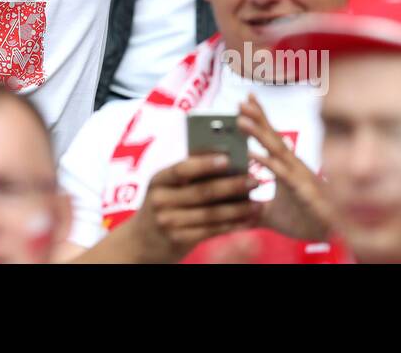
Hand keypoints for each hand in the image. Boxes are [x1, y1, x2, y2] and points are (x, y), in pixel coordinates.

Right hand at [125, 153, 257, 261]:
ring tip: (258, 203)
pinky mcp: (178, 240)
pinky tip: (247, 220)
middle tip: (255, 180)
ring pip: (210, 214)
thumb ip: (189, 175)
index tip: (229, 157)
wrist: (142, 242)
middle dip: (232, 185)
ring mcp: (168, 222)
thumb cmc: (163, 206)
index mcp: (158, 180)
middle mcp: (160, 200)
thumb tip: (225, 158)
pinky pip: (210, 231)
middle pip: (202, 192)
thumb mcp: (166, 187)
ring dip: (238, 209)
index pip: (182, 169)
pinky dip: (231, 225)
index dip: (205, 163)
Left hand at [238, 95, 334, 240]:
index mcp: (285, 167)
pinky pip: (282, 174)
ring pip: (276, 151)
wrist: (326, 236)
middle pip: (272, 137)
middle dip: (257, 118)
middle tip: (241, 101)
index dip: (259, 119)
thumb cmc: (301, 219)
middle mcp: (292, 167)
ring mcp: (298, 176)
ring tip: (241, 120)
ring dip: (258, 134)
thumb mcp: (270, 213)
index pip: (270, 138)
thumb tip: (232, 207)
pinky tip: (251, 154)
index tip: (245, 100)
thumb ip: (252, 207)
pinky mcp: (302, 191)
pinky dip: (267, 163)